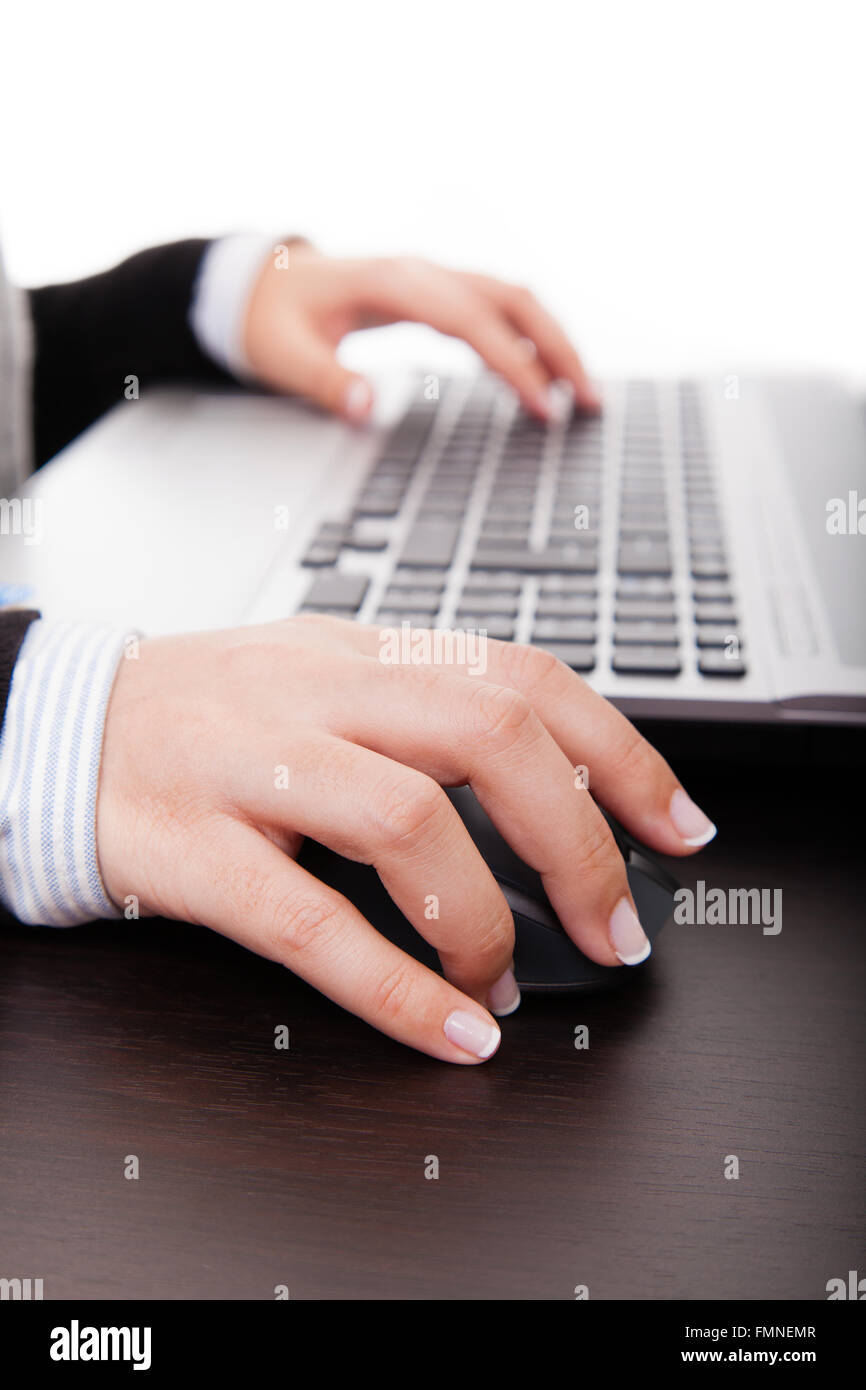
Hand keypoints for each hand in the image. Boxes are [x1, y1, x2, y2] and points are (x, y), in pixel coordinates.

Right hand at [96, 617, 715, 1063]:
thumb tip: (556, 775)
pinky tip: (449, 1029)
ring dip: (487, 917)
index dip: (620, 753)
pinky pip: (310, 924)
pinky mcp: (196, 849)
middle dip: (577, 840)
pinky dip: (397, 988)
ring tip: (512, 981)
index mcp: (364, 652)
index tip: (676, 829)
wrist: (61, 725)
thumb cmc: (210, 712)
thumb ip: (426, 709)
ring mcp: (251, 766)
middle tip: (615, 925)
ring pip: (405, 820)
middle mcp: (317, 693)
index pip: (522, 674)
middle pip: (486, 734)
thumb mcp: (325, 677)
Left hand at [241, 246, 600, 421]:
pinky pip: (499, 310)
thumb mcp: (282, 356)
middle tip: (591, 403)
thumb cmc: (272, 319)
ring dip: (555, 343)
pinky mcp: (439, 293)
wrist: (260, 283)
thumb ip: (323, 381)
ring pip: (516, 299)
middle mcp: (424, 271)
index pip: (471, 320)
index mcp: (391, 281)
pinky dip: (531, 341)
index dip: (513, 363)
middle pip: (513, 298)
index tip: (543, 408)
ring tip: (585, 397)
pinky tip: (547, 381)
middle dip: (559, 348)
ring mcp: (436, 277)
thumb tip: (364, 407)